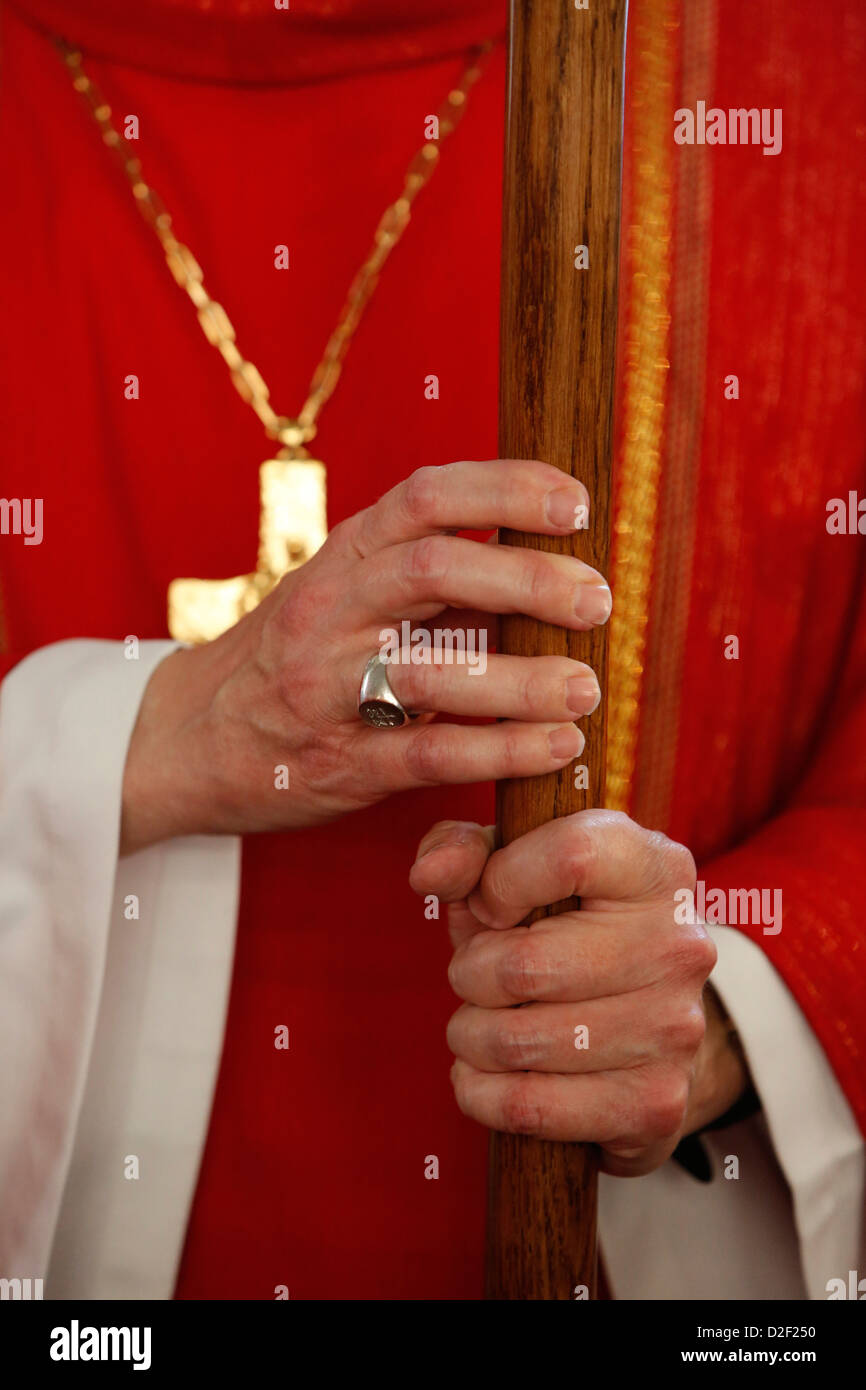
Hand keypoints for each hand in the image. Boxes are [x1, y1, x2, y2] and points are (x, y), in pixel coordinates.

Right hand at [120, 459, 609, 853]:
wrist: (187, 739)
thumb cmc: (293, 660)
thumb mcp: (344, 595)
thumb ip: (429, 579)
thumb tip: (549, 561)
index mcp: (343, 557)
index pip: (426, 495)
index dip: (506, 488)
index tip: (576, 504)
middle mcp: (330, 610)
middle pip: (432, 568)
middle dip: (526, 577)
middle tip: (597, 601)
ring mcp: (326, 688)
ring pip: (429, 670)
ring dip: (520, 678)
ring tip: (585, 688)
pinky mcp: (337, 763)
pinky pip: (426, 754)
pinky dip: (499, 749)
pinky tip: (554, 747)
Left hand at [410, 811, 747, 1175]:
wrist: (644, 1022)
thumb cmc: (563, 929)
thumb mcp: (513, 870)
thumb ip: (462, 852)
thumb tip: (429, 875)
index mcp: (653, 867)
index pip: (571, 856)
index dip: (500, 883)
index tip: (489, 907)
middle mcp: (679, 944)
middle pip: (525, 965)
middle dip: (469, 975)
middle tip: (475, 977)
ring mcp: (674, 1028)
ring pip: (517, 1042)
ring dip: (472, 1037)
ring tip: (482, 1024)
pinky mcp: (655, 1103)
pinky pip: (528, 1107)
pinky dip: (482, 1094)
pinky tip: (488, 1074)